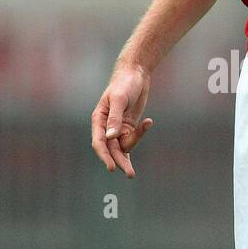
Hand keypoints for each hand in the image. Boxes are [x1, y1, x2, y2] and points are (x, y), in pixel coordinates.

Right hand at [91, 61, 153, 177]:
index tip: (112, 167)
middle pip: (112, 148)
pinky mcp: (128, 126)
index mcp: (99, 119)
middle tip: (130, 174)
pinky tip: (148, 122)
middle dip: (120, 161)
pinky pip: (133, 137)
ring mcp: (117, 127)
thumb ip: (114, 118)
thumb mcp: (120, 99)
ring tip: (140, 145)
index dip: (104, 156)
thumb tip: (111, 137)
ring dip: (132, 148)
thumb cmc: (124, 84)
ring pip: (123, 146)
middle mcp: (106, 126)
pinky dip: (141, 133)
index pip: (99, 142)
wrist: (136, 74)